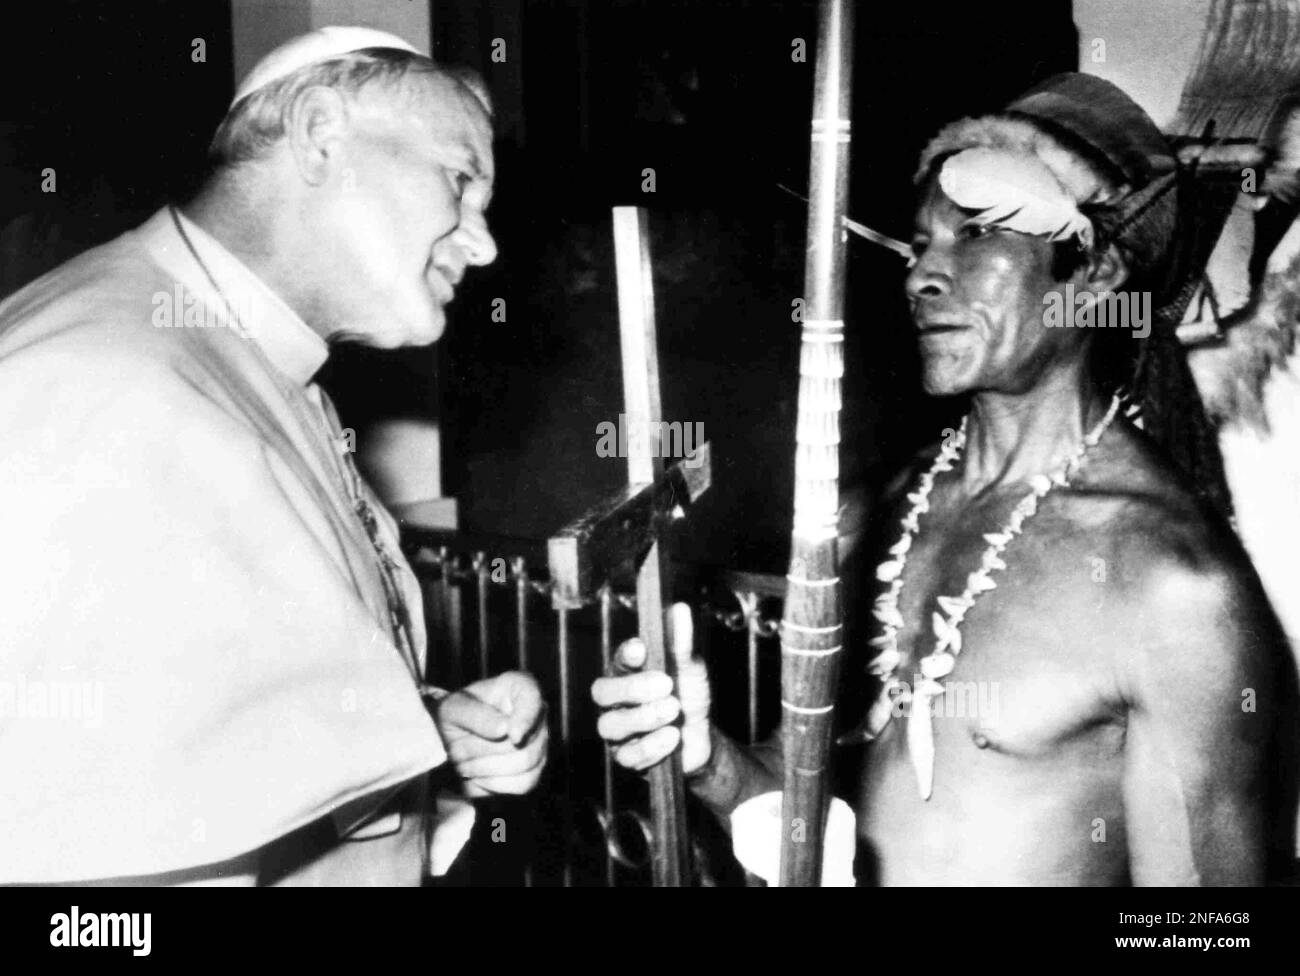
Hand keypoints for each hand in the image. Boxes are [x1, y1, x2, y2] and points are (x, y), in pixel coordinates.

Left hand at [433, 671, 548, 797]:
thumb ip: (475, 714)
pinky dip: (494, 783)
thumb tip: (504, 729)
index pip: (532, 698)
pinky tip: (478, 775)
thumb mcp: (453, 708)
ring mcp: (539, 743)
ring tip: (463, 762)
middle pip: (523, 740)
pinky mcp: (534, 770)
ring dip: (484, 767)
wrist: (449, 741)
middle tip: (455, 749)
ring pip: (525, 764)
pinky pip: (523, 783)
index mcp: (519, 687)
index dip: (526, 718)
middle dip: (482, 749)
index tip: (513, 735)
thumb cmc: (454, 716)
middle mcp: (536, 713)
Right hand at [590, 603, 710, 773]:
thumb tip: (680, 608)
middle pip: (602, 693)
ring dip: (645, 717)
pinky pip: (628, 755)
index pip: (616, 661)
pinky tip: (673, 736)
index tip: (642, 649)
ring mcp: (618, 730)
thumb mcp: (690, 668)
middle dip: (633, 688)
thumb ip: (682, 643)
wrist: (702, 735)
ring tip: (674, 710)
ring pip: (610, 725)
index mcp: (627, 673)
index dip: (625, 655)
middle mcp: (615, 701)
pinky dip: (652, 746)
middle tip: (666, 684)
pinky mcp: (627, 757)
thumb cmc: (689, 694)